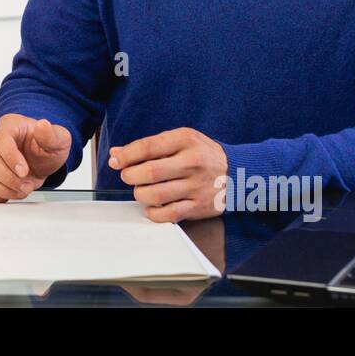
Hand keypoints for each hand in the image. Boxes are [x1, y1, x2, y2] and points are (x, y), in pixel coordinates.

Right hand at [0, 114, 71, 202]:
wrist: (41, 161)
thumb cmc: (45, 148)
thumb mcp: (58, 139)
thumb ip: (51, 135)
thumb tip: (43, 125)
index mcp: (10, 127)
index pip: (1, 140)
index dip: (10, 158)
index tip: (24, 171)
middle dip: (10, 179)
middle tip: (26, 184)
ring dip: (3, 189)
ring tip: (21, 189)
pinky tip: (9, 194)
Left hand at [109, 127, 227, 222]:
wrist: (239, 173)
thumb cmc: (203, 155)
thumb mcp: (180, 140)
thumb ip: (149, 146)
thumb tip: (116, 154)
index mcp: (186, 140)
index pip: (147, 147)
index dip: (126, 155)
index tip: (116, 161)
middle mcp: (192, 163)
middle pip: (149, 172)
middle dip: (130, 176)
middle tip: (129, 176)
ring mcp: (196, 186)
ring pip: (155, 195)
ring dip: (140, 194)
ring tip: (142, 190)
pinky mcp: (198, 206)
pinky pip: (167, 214)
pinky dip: (153, 212)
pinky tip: (152, 206)